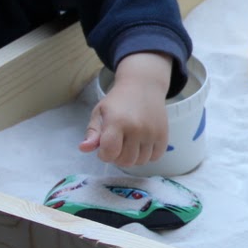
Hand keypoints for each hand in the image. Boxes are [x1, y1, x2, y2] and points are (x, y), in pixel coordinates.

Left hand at [80, 51, 170, 166]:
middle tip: (117, 146)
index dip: (104, 155)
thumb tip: (83, 149)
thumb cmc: (118, 100)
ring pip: (140, 162)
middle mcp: (136, 128)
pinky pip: (155, 157)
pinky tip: (142, 145)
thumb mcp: (100, 112)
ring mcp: (152, 133)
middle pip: (126, 161)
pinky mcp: (164, 135)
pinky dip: (147, 156)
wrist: (143, 86)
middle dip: (117, 158)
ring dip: (132, 158)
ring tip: (129, 145)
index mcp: (117, 122)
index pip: (110, 153)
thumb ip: (92, 132)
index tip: (104, 147)